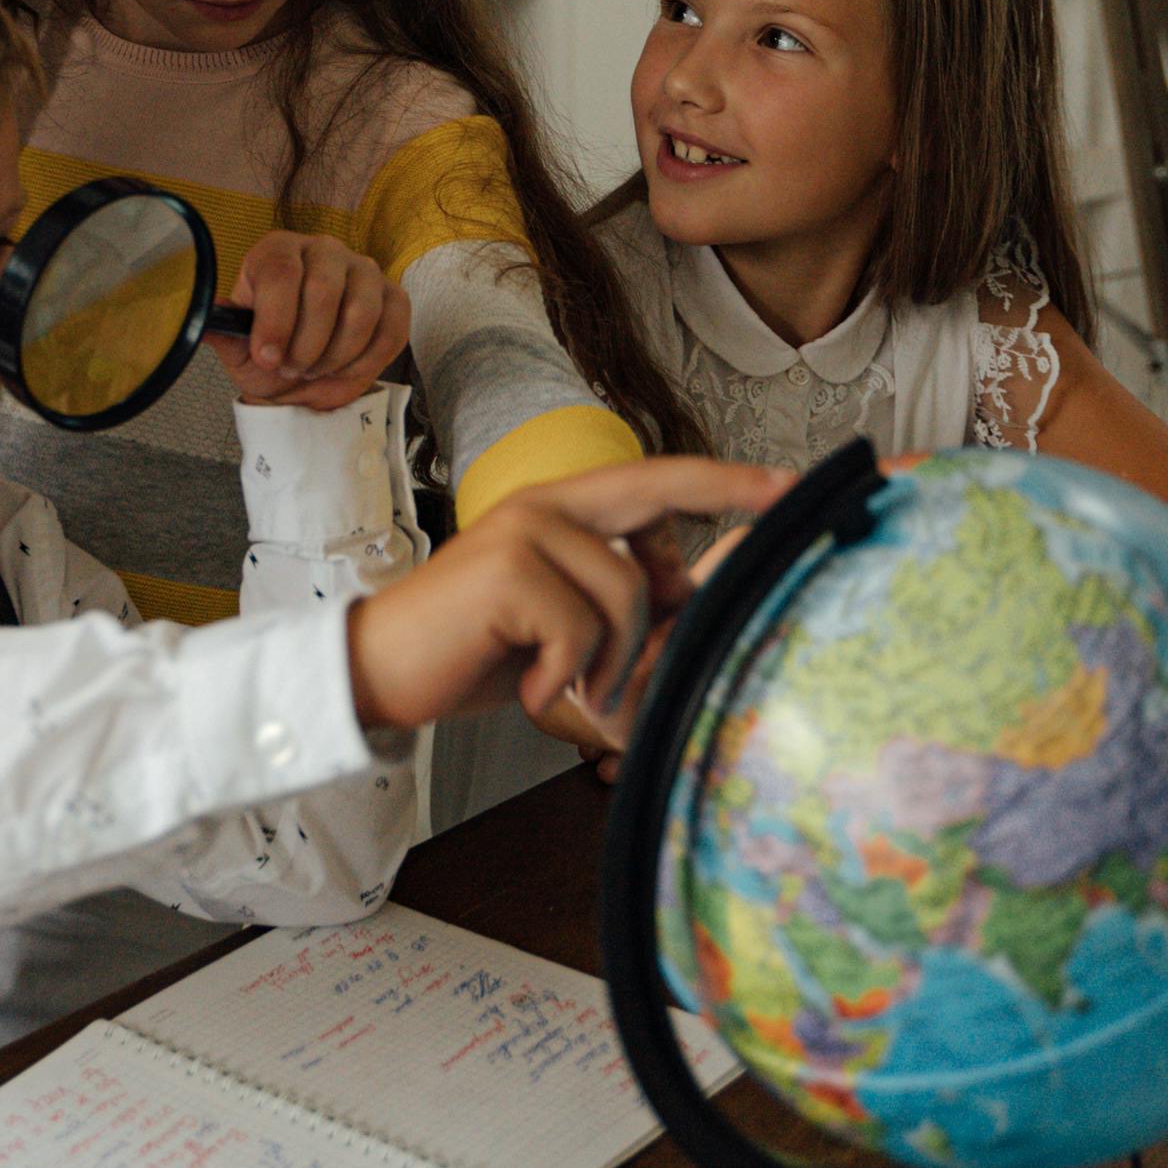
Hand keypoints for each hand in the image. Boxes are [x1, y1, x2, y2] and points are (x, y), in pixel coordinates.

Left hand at [215, 232, 410, 412]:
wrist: (302, 378)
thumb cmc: (270, 355)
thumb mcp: (240, 352)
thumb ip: (227, 336)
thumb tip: (207, 320)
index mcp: (277, 250)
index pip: (281, 271)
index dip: (276, 320)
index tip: (268, 358)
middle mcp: (323, 249)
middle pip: (323, 291)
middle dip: (306, 345)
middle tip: (291, 369)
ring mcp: (363, 270)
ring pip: (360, 311)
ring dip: (335, 355)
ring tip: (315, 369)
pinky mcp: (394, 297)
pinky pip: (391, 329)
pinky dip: (366, 362)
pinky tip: (344, 370)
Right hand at [344, 456, 791, 739]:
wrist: (379, 672)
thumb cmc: (473, 650)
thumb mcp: (558, 622)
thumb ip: (616, 599)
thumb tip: (694, 596)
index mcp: (559, 510)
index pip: (654, 481)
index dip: (723, 480)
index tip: (787, 484)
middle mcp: (544, 505)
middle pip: (655, 494)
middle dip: (728, 493)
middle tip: (786, 501)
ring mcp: (524, 532)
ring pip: (626, 593)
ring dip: (610, 661)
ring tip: (567, 687)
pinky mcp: (507, 572)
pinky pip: (582, 630)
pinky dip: (566, 674)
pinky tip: (529, 686)